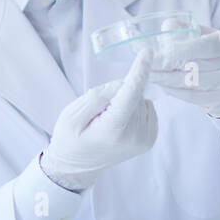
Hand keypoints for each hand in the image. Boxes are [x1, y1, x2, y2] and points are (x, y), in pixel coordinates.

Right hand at [39, 48, 158, 191]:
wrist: (77, 167)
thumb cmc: (70, 139)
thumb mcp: (72, 115)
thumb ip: (98, 96)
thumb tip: (124, 84)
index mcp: (113, 130)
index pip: (130, 94)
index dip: (139, 70)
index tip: (148, 51)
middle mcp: (134, 137)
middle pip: (133, 94)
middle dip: (117, 93)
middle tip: (98, 112)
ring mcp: (144, 140)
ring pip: (141, 100)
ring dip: (125, 101)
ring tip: (106, 120)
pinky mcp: (149, 139)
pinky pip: (146, 108)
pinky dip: (134, 108)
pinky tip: (119, 121)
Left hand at [148, 22, 219, 118]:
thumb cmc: (215, 51)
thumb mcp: (205, 34)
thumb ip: (185, 29)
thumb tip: (165, 28)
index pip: (206, 46)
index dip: (178, 50)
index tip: (155, 53)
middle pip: (196, 66)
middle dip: (166, 66)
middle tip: (144, 64)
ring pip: (193, 83)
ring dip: (166, 80)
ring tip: (149, 74)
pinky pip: (194, 97)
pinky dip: (175, 91)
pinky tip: (162, 85)